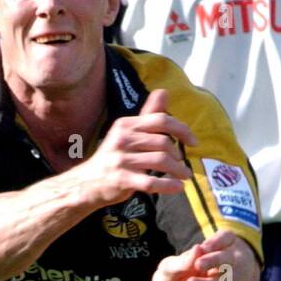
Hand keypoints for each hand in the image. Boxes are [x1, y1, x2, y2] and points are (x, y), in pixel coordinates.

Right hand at [75, 88, 195, 207]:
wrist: (87, 183)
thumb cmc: (113, 157)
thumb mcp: (127, 132)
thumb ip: (147, 115)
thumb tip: (164, 92)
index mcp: (126, 125)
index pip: (161, 120)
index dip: (182, 130)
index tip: (193, 142)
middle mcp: (123, 139)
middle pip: (163, 142)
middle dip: (178, 155)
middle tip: (182, 164)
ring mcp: (121, 160)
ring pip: (160, 162)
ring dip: (178, 170)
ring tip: (184, 176)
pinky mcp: (122, 180)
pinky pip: (151, 182)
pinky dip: (168, 186)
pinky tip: (178, 187)